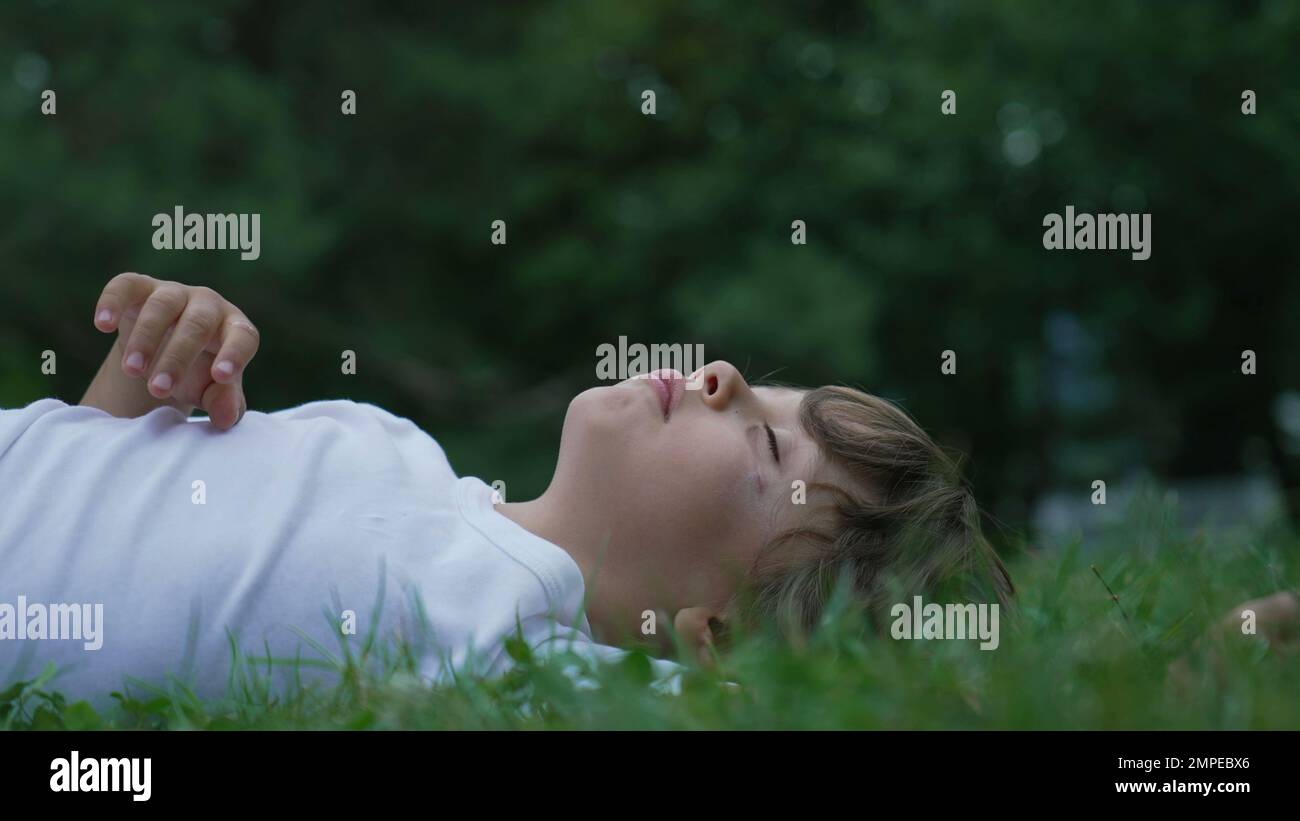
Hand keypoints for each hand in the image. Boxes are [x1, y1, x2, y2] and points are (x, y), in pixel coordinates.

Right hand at [91, 273, 259, 429]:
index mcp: (235, 328)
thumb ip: (224, 402)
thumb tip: (226, 419)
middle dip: (177, 358)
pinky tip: (102, 324)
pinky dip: (113, 301)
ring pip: (163, 306)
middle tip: (158, 390)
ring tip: (132, 370)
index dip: (234, 354)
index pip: (243, 336)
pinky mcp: (140, 287)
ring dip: (146, 339)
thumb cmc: (198, 374)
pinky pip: (126, 286)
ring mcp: (174, 293)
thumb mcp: (212, 392)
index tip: (221, 376)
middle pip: (197, 324)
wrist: (163, 353)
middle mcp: (208, 304)